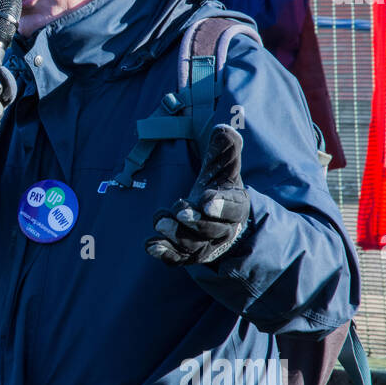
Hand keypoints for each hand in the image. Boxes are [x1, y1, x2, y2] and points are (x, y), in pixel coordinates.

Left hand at [146, 125, 249, 265]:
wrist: (215, 220)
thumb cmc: (218, 189)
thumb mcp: (223, 168)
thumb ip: (224, 149)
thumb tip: (225, 126)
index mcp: (235, 206)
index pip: (233, 208)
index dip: (221, 206)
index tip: (207, 200)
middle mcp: (221, 229)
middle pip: (211, 230)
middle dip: (195, 221)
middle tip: (181, 211)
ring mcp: (203, 244)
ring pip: (191, 245)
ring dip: (175, 235)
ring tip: (160, 221)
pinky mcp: (186, 254)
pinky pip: (176, 258)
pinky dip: (163, 252)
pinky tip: (150, 244)